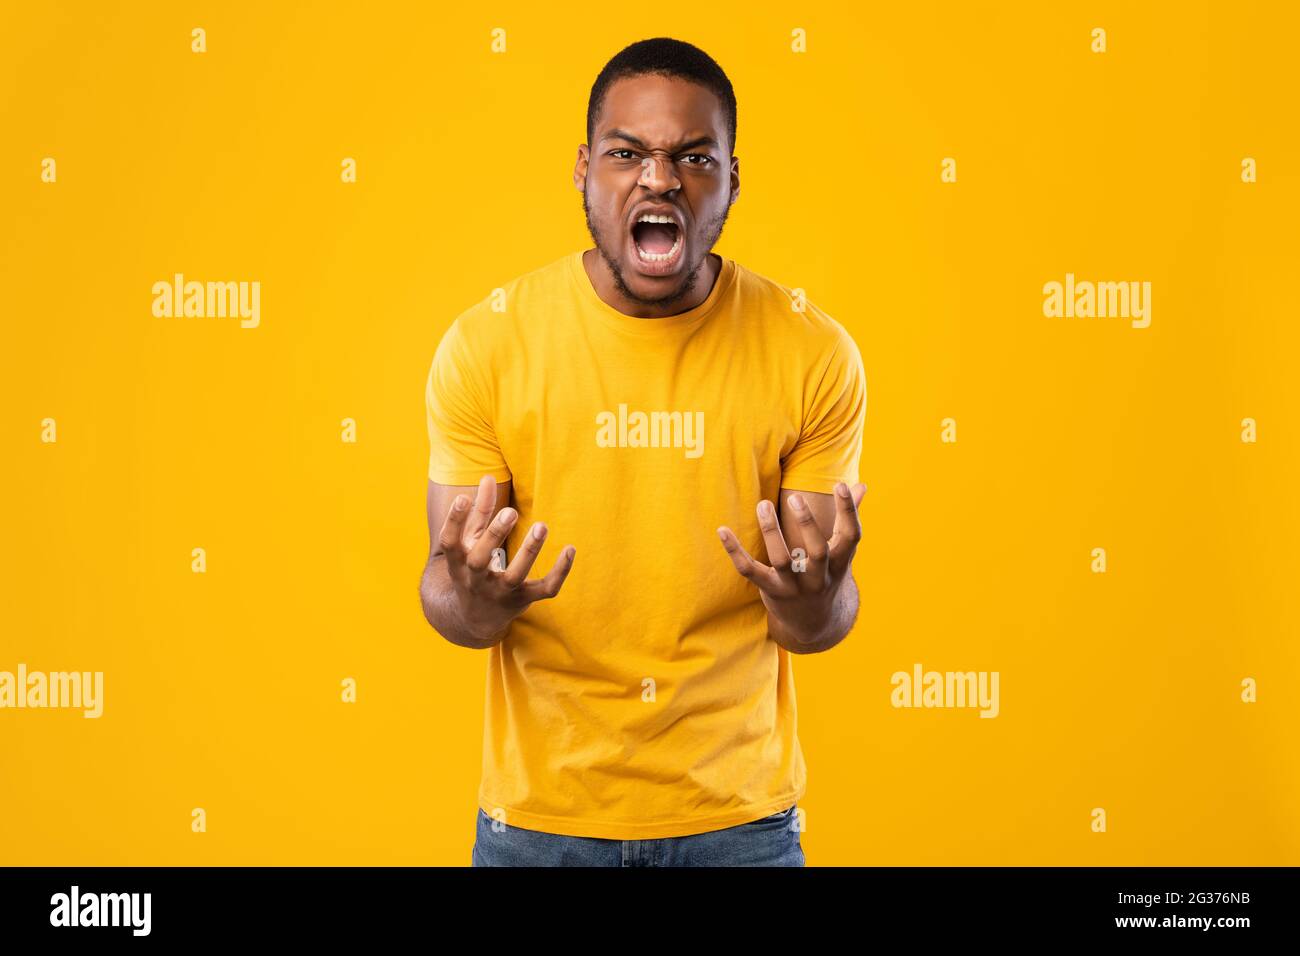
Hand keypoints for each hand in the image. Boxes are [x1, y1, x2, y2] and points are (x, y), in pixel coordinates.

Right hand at [438, 475, 575, 642]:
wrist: (474, 619)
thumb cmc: (473, 569)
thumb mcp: (470, 543)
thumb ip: (479, 511)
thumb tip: (487, 477)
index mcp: (459, 562)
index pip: (450, 542)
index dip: (454, 521)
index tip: (462, 498)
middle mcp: (476, 580)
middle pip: (481, 560)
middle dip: (495, 535)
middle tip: (511, 511)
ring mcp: (500, 592)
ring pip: (515, 576)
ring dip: (529, 551)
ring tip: (541, 526)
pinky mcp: (523, 600)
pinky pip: (545, 589)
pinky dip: (559, 572)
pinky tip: (570, 549)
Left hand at [716, 481, 866, 642]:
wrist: (815, 624)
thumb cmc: (827, 577)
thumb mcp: (841, 553)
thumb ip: (848, 518)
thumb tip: (862, 486)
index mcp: (839, 562)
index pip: (850, 536)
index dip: (848, 511)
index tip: (839, 485)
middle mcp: (819, 577)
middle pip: (817, 551)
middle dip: (807, 524)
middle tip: (794, 498)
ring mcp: (795, 586)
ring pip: (782, 559)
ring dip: (771, 531)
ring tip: (763, 504)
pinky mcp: (771, 591)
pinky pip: (750, 571)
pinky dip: (734, 551)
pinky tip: (722, 530)